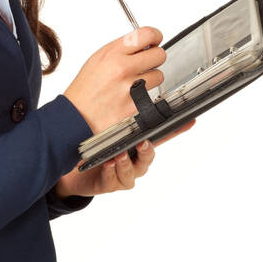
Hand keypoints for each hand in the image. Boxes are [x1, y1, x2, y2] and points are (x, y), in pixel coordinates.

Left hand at [54, 117, 196, 196]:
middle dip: (147, 150)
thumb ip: (122, 103)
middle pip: (149, 155)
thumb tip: (135, 79)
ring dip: (127, 163)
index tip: (189, 121)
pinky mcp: (110, 182)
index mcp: (137, 140)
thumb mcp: (107, 118)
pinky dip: (111, 172)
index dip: (177, 129)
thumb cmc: (94, 140)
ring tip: (120, 154)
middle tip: (143, 142)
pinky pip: (113, 180)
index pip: (160, 133)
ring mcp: (124, 172)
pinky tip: (108, 163)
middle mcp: (135, 158)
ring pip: (133, 171)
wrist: (72, 163)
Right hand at [63, 26, 167, 136]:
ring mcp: (130, 87)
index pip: (147, 34)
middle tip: (146, 62)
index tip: (155, 40)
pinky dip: (144, 95)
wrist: (77, 114)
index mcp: (112, 53)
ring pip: (159, 75)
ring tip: (135, 82)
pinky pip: (151, 94)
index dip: (155, 36)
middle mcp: (122, 68)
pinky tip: (131, 95)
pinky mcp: (135, 105)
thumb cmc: (85, 87)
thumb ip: (121, 49)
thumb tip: (143, 44)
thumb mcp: (98, 58)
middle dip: (155, 58)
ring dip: (151, 78)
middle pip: (159, 54)